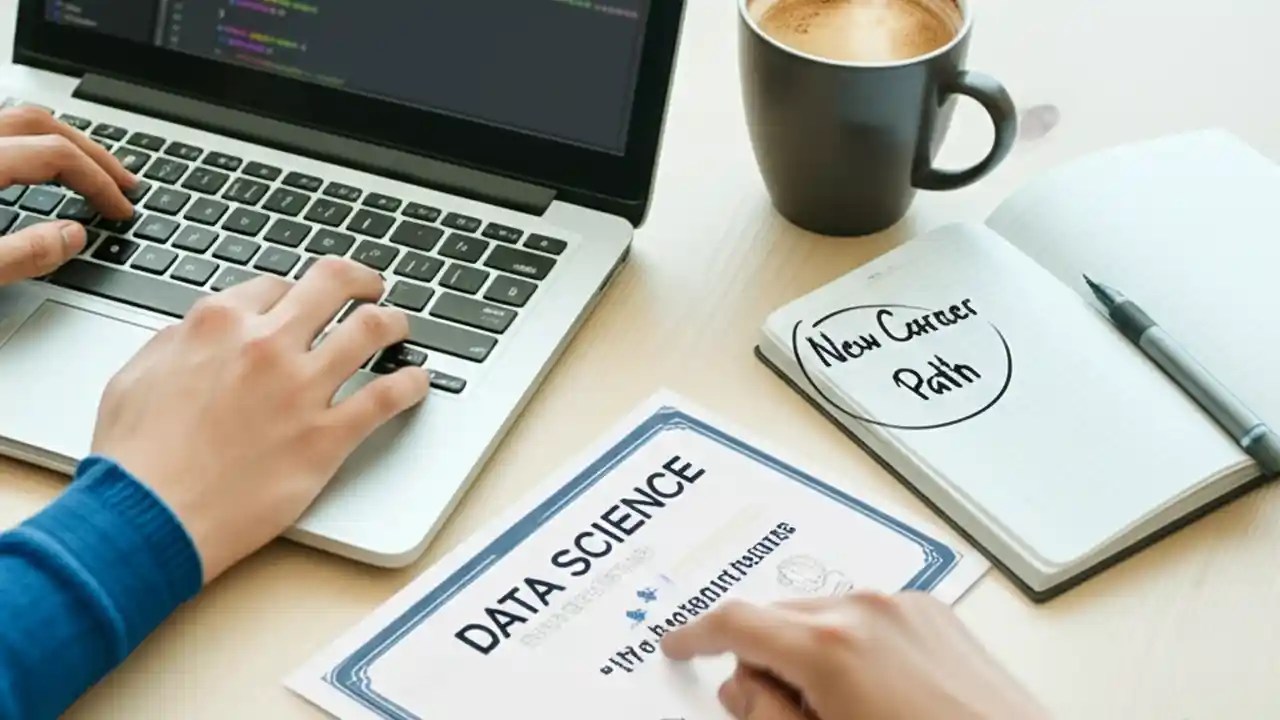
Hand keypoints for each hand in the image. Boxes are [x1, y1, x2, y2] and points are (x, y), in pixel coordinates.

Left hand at [0, 106, 135, 283]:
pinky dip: (28, 144)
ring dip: (59, 141)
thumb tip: (73, 237)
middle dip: (90, 152)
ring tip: (87, 167)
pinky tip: (34, 168)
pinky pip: (0, 134)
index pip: (55, 155)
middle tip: (121, 180)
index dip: (98, 181)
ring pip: (16, 121)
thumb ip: (24, 253)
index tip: (119, 209)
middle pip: (40, 124)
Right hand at [91, 259, 430, 581]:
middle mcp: (265, 345)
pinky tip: (418, 381)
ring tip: (400, 327)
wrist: (147, 516)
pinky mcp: (326, 437)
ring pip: (370, 330)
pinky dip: (411, 384)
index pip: (277, 285)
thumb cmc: (136, 456)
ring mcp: (301, 389)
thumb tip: (202, 332)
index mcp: (218, 324)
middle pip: (334, 286)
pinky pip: (386, 397)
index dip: (297, 291)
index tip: (307, 301)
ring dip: (393, 323)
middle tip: (373, 287)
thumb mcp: (138, 374)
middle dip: (360, 280)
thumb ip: (179, 342)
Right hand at [661, 592, 1050, 719]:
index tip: (680, 645)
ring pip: (822, 612)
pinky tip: (872, 692)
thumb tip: (743, 686)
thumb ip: (767, 716)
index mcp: (830, 645)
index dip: (697, 636)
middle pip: (779, 614)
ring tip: (838, 709)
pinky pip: (867, 615)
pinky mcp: (935, 613)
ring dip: (810, 649)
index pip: (737, 623)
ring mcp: (905, 606)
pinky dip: (852, 643)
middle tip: (776, 711)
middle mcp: (866, 609)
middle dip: (764, 655)